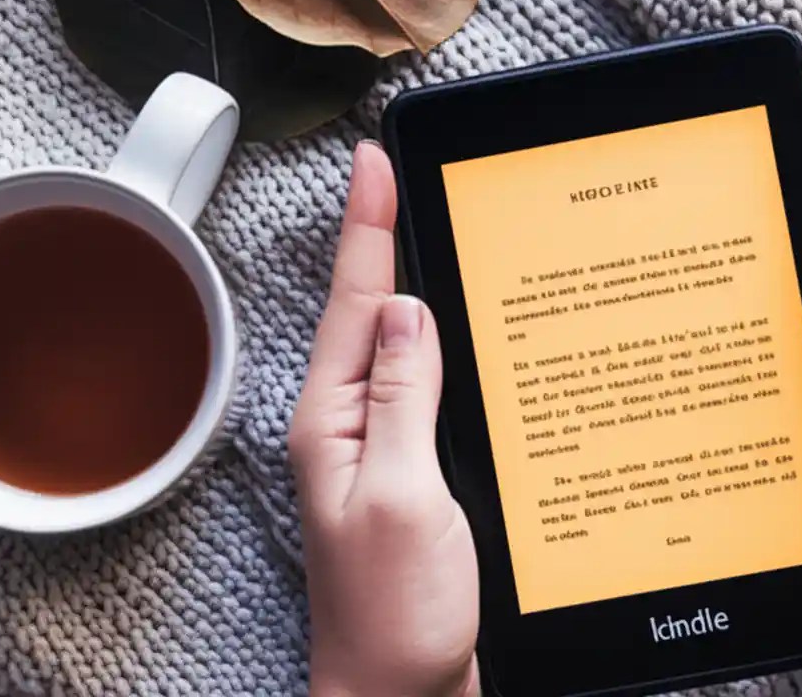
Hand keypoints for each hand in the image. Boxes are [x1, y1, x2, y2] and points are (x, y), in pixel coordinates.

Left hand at [288, 141, 479, 696]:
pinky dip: (448, 353)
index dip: (370, 225)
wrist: (402, 693)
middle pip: (373, 314)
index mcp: (337, 421)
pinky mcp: (414, 473)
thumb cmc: (395, 613)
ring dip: (418, 288)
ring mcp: (382, 449)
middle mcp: (352, 425)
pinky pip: (427, 393)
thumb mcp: (403, 495)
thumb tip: (409, 311)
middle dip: (388, 238)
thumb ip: (404, 398)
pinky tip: (465, 336)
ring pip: (403, 350)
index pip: (358, 302)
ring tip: (430, 228)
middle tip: (402, 172)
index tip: (377, 158)